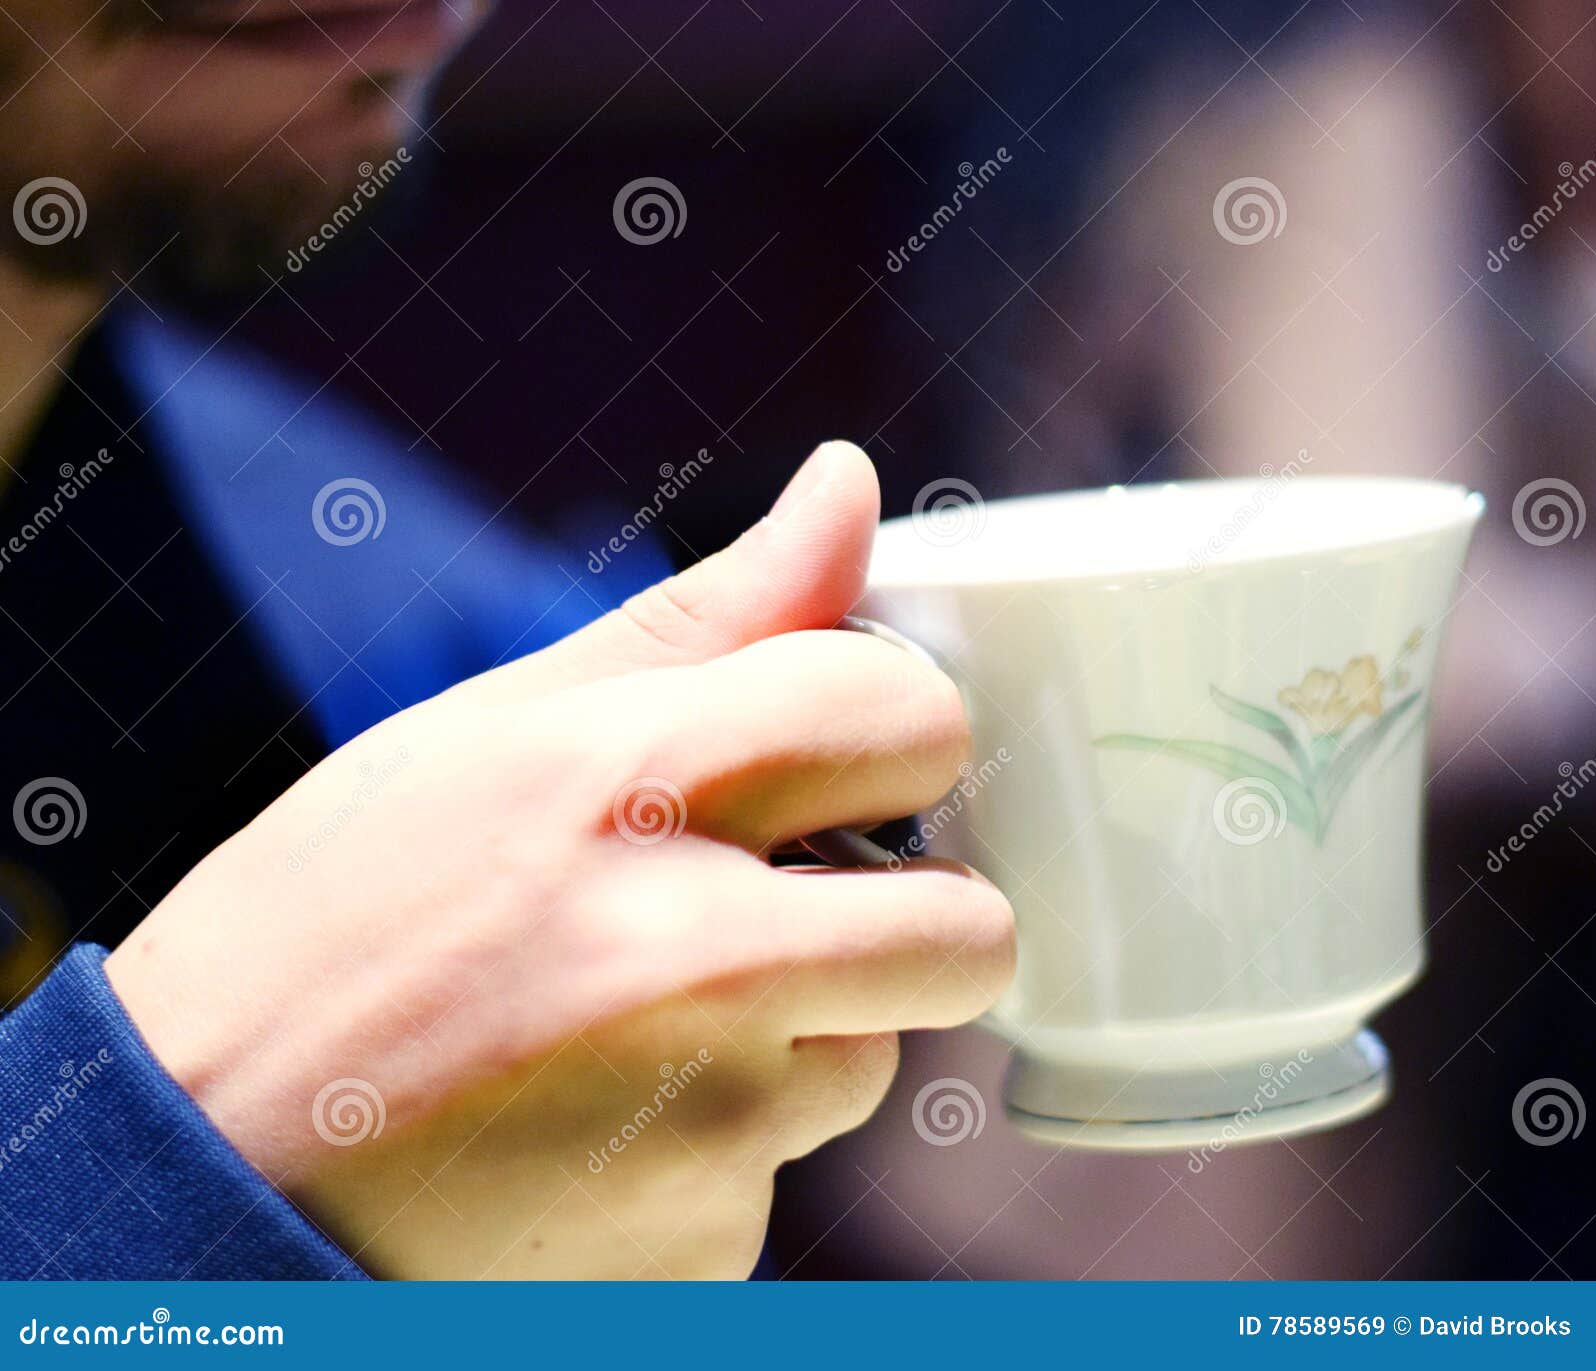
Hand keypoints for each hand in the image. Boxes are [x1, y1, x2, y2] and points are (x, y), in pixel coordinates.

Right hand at [105, 442, 1015, 1279]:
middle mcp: (687, 954)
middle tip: (794, 902)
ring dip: (804, 1033)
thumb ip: (704, 617)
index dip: (895, 725)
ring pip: (879, 1055)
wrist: (205, 1175)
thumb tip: (849, 481)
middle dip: (911, 909)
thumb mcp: (493, 731)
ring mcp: (704, 1122)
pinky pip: (788, 1168)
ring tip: (643, 1021)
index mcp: (624, 782)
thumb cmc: (336, 921)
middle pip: (969, 926)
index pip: (907, 712)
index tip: (851, 751)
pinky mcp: (703, 1246)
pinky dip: (725, 1140)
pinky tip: (602, 1119)